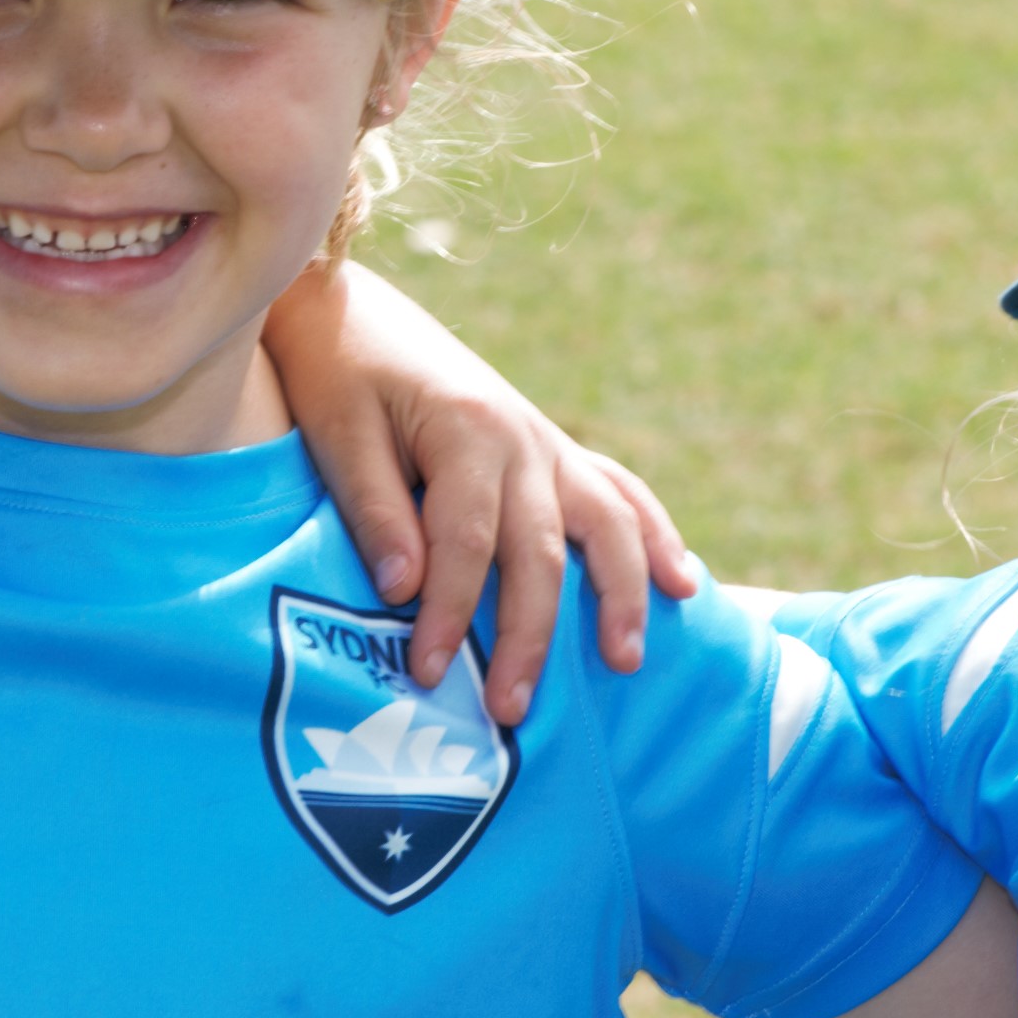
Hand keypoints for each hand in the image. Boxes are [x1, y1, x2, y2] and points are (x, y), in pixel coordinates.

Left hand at [265, 262, 701, 725]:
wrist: (350, 306)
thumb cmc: (336, 372)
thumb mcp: (338, 435)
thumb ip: (376, 512)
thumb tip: (404, 592)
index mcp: (467, 430)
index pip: (468, 542)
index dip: (451, 613)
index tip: (429, 674)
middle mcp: (523, 438)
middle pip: (543, 551)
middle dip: (531, 636)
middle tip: (512, 710)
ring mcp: (546, 442)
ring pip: (607, 524)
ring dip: (623, 594)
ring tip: (624, 661)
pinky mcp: (551, 447)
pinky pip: (620, 493)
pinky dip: (654, 536)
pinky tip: (682, 584)